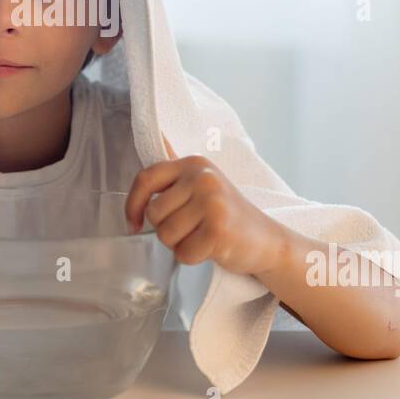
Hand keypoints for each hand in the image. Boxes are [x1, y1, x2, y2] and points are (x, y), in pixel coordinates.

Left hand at [124, 133, 284, 277]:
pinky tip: (211, 248)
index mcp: (194, 163)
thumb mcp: (201, 186)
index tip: (133, 223)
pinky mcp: (219, 230)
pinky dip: (193, 257)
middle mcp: (202, 178)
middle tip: (192, 228)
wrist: (266, 239)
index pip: (146, 179)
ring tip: (202, 236)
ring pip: (166, 235)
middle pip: (154, 213)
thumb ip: (174, 176)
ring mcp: (212, 202)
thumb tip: (151, 141)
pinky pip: (183, 253)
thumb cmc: (227, 214)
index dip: (133, 204)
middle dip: (166, 229)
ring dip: (179, 245)